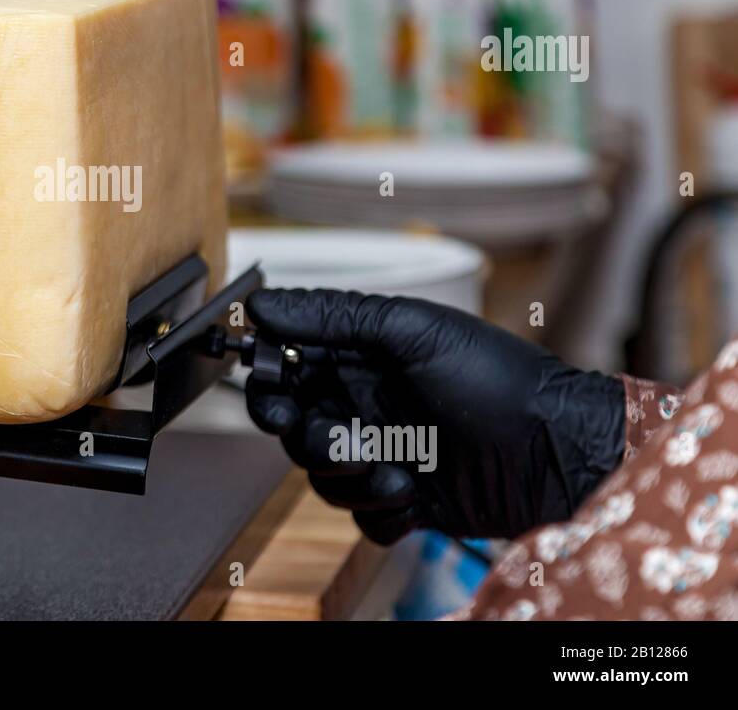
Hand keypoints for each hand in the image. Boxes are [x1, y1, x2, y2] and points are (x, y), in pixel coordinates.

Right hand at [244, 288, 626, 543]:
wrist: (557, 454)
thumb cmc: (499, 380)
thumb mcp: (413, 330)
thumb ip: (334, 315)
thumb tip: (266, 305)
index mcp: (363, 356)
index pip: (289, 365)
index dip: (271, 379)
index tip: (277, 391)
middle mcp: (367, 403)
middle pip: (296, 426)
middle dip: (313, 436)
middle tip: (345, 437)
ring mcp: (384, 453)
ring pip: (322, 477)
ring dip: (354, 476)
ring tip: (398, 465)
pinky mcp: (403, 502)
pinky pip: (360, 517)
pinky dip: (381, 509)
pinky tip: (416, 490)